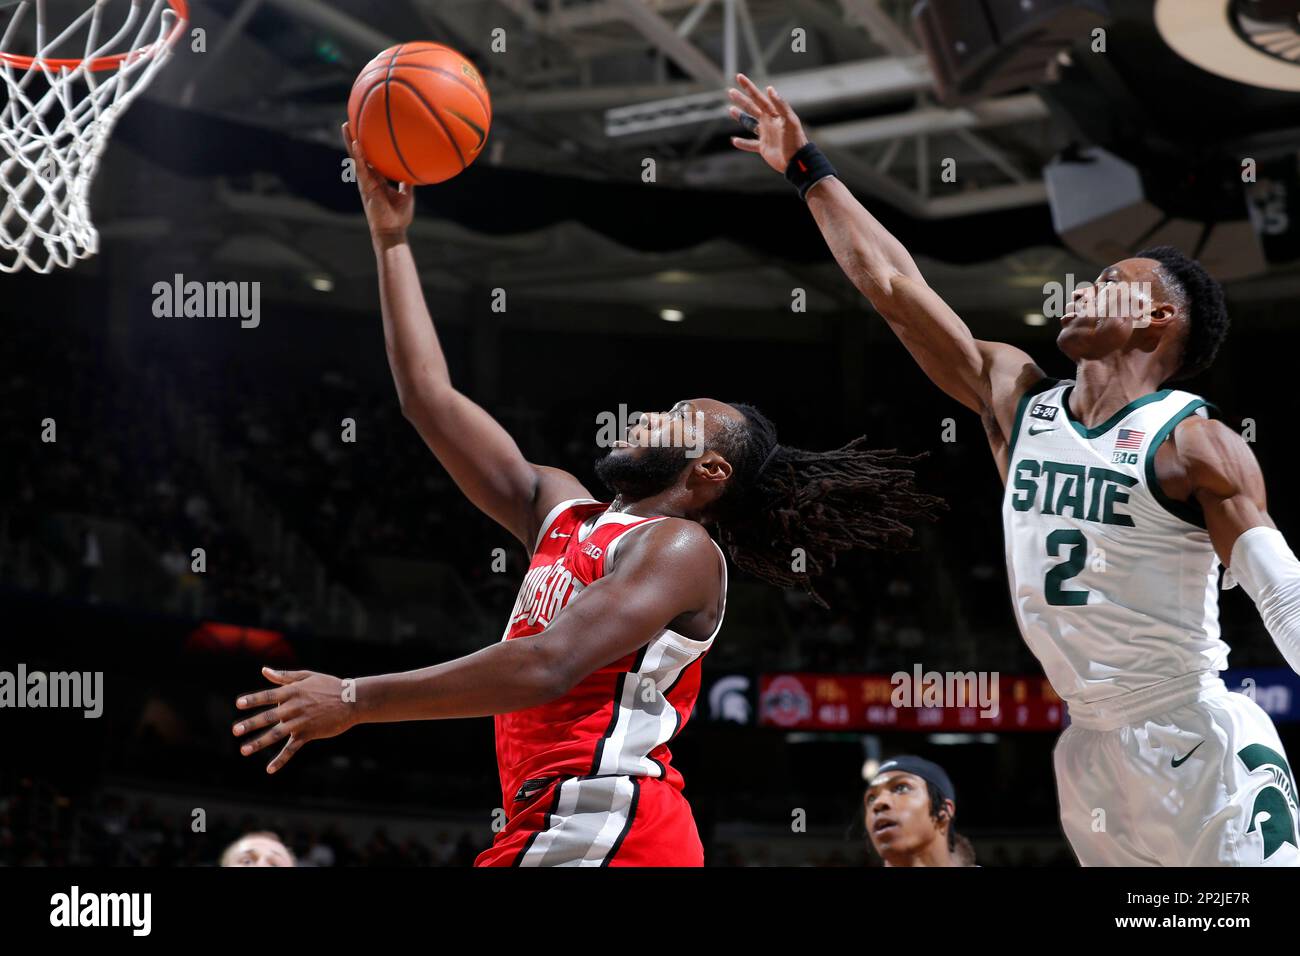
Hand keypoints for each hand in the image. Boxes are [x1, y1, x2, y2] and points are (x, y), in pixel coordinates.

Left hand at [234, 667, 357, 773]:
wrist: (352, 701)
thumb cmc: (329, 686)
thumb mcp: (307, 676)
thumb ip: (284, 676)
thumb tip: (264, 670)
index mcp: (293, 692)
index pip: (269, 696)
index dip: (254, 699)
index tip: (239, 704)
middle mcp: (294, 707)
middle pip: (269, 716)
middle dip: (251, 724)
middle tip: (235, 730)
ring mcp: (301, 722)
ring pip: (277, 734)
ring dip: (260, 742)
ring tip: (244, 750)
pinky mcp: (308, 734)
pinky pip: (292, 749)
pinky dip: (281, 759)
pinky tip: (269, 769)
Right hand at [342, 122, 413, 243]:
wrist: (392, 231)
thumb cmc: (399, 216)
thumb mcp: (406, 194)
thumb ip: (407, 181)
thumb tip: (416, 169)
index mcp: (377, 179)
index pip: (370, 158)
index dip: (366, 145)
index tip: (364, 129)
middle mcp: (368, 178)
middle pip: (359, 154)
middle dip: (354, 138)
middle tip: (350, 121)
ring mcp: (365, 182)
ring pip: (355, 158)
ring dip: (350, 141)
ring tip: (346, 125)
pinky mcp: (365, 187)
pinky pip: (361, 168)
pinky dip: (358, 156)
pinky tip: (355, 143)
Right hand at [727, 73, 808, 173]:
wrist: (797, 160)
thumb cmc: (795, 140)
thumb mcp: (790, 121)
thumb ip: (781, 105)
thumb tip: (769, 89)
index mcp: (773, 114)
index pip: (758, 97)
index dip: (749, 87)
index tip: (739, 77)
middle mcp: (768, 122)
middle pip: (752, 108)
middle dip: (741, 99)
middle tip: (730, 91)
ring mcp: (766, 134)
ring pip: (750, 123)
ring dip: (740, 117)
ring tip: (730, 110)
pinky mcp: (764, 148)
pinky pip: (751, 144)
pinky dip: (742, 143)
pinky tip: (734, 141)